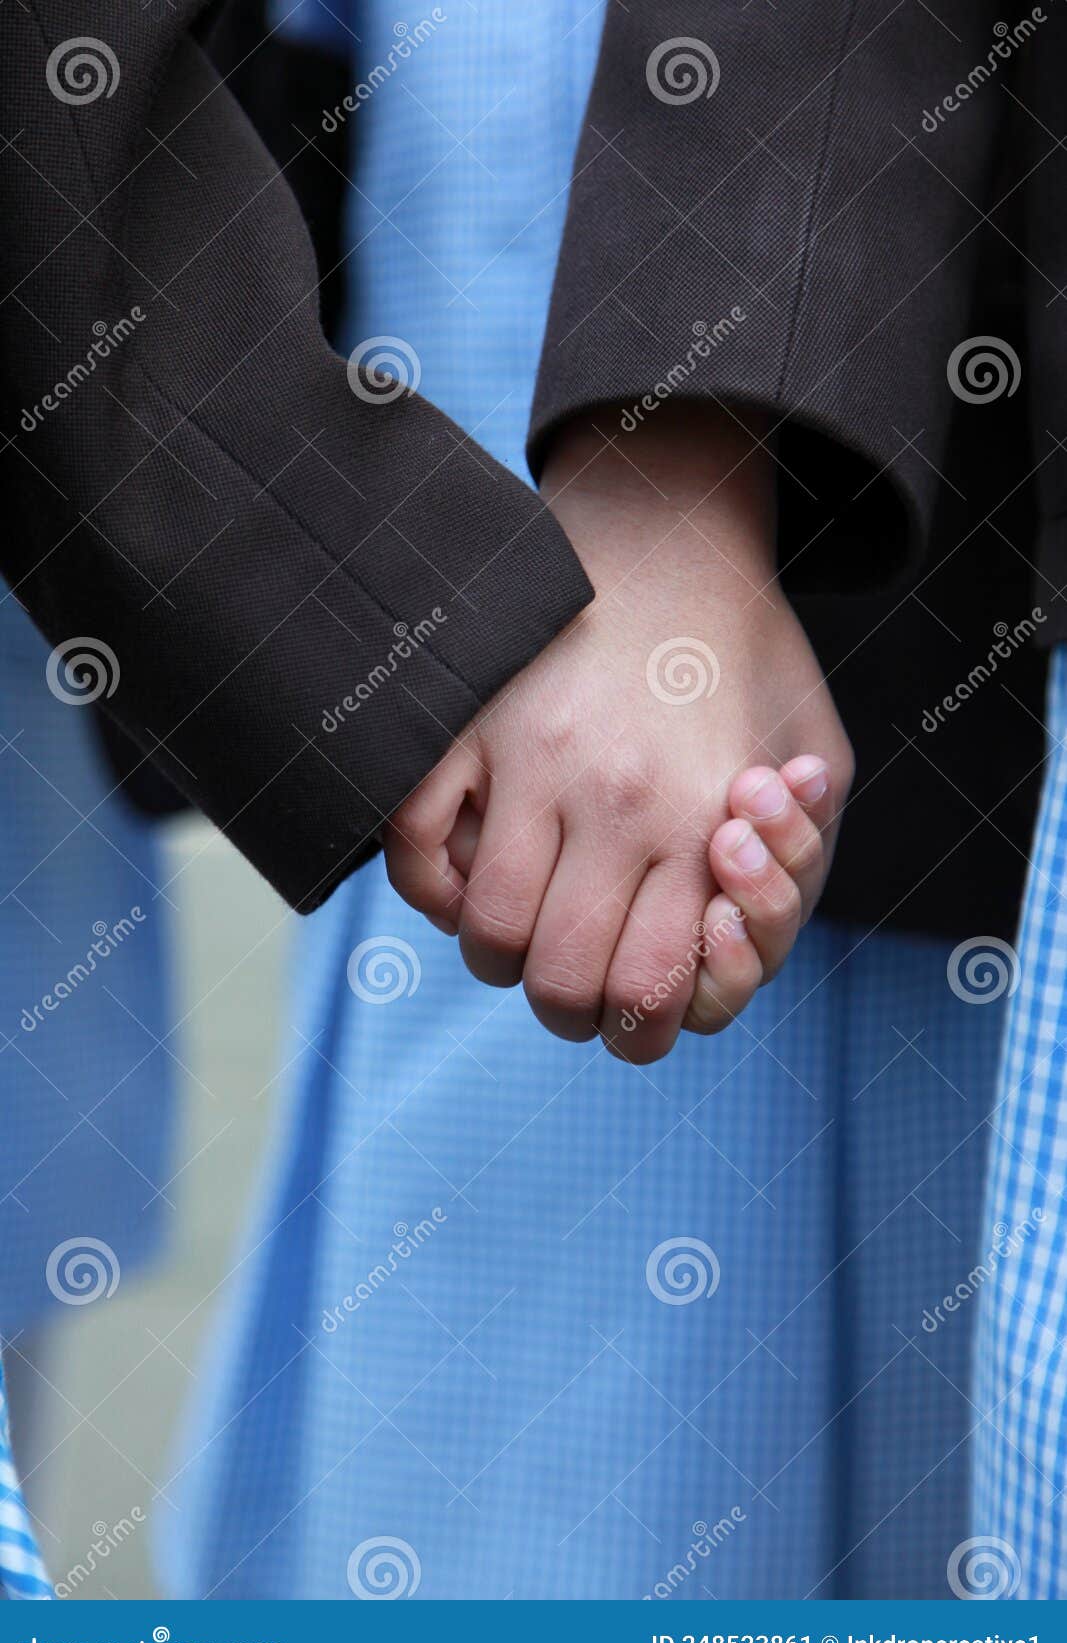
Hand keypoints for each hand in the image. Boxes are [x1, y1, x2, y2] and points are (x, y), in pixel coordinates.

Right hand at [384, 402, 852, 1061]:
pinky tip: (473, 864)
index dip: (638, 1024)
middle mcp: (611, 799)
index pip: (645, 996)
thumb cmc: (748, 663)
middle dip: (574, 1006)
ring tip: (533, 915)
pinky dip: (432, 883)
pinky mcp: (464, 724)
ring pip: (484, 934)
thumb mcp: (819, 756)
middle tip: (584, 970)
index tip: (640, 992)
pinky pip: (410, 848)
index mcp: (698, 818)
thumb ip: (794, 869)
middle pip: (560, 987)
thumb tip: (718, 935)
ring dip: (505, 951)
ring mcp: (527, 760)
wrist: (674, 535)